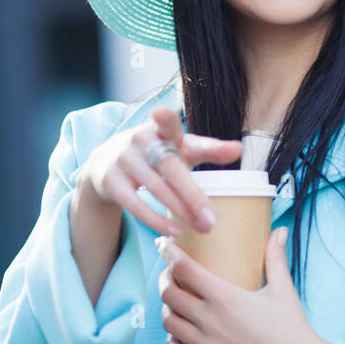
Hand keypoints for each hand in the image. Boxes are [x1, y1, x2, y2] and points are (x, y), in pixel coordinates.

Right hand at [79, 106, 241, 236]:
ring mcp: (122, 160)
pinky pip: (134, 204)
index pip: (166, 122)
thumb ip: (209, 148)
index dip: (165, 118)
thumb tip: (239, 149)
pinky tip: (175, 230)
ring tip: (203, 228)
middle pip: (170, 167)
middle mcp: (139, 140)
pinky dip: (155, 219)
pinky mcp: (110, 181)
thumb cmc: (155, 154)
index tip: (161, 113)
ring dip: (181, 210)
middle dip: (193, 195)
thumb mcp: (180, 147)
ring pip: (155, 188)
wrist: (105, 163)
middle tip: (213, 220)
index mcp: (161, 129)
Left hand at [156, 227, 335, 343]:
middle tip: (170, 274)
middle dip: (164, 280)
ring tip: (174, 304)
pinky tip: (178, 336)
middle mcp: (210, 321)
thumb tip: (279, 231)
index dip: (169, 253)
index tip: (164, 245)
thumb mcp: (283, 289)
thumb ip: (275, 257)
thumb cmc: (292, 328)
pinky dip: (172, 341)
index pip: (184, 268)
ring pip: (169, 323)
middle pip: (169, 294)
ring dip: (167, 310)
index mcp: (225, 297)